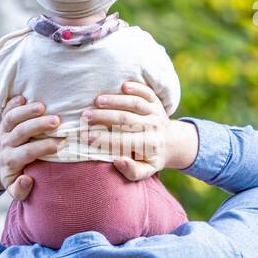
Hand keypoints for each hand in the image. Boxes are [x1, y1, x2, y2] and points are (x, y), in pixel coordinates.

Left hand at [0, 96, 64, 199]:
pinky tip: (23, 96)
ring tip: (43, 106)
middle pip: (20, 132)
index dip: (43, 147)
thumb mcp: (14, 190)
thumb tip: (27, 180)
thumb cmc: (13, 177)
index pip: (27, 153)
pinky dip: (11, 103)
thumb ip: (21, 190)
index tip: (61, 143)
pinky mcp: (2, 123)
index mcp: (11, 161)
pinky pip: (5, 111)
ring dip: (26, 111)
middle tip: (57, 121)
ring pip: (11, 119)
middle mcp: (6, 145)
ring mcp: (3, 132)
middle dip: (38, 125)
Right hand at [81, 81, 197, 180]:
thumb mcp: (145, 170)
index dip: (103, 139)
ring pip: (135, 103)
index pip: (122, 141)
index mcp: (149, 145)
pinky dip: (137, 87)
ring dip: (115, 100)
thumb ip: (132, 171)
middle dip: (104, 117)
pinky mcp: (156, 101)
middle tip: (85, 116)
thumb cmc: (150, 157)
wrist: (171, 142)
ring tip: (97, 100)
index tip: (85, 137)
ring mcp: (156, 112)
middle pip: (126, 120)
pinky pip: (147, 92)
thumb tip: (117, 160)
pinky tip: (123, 86)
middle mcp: (153, 127)